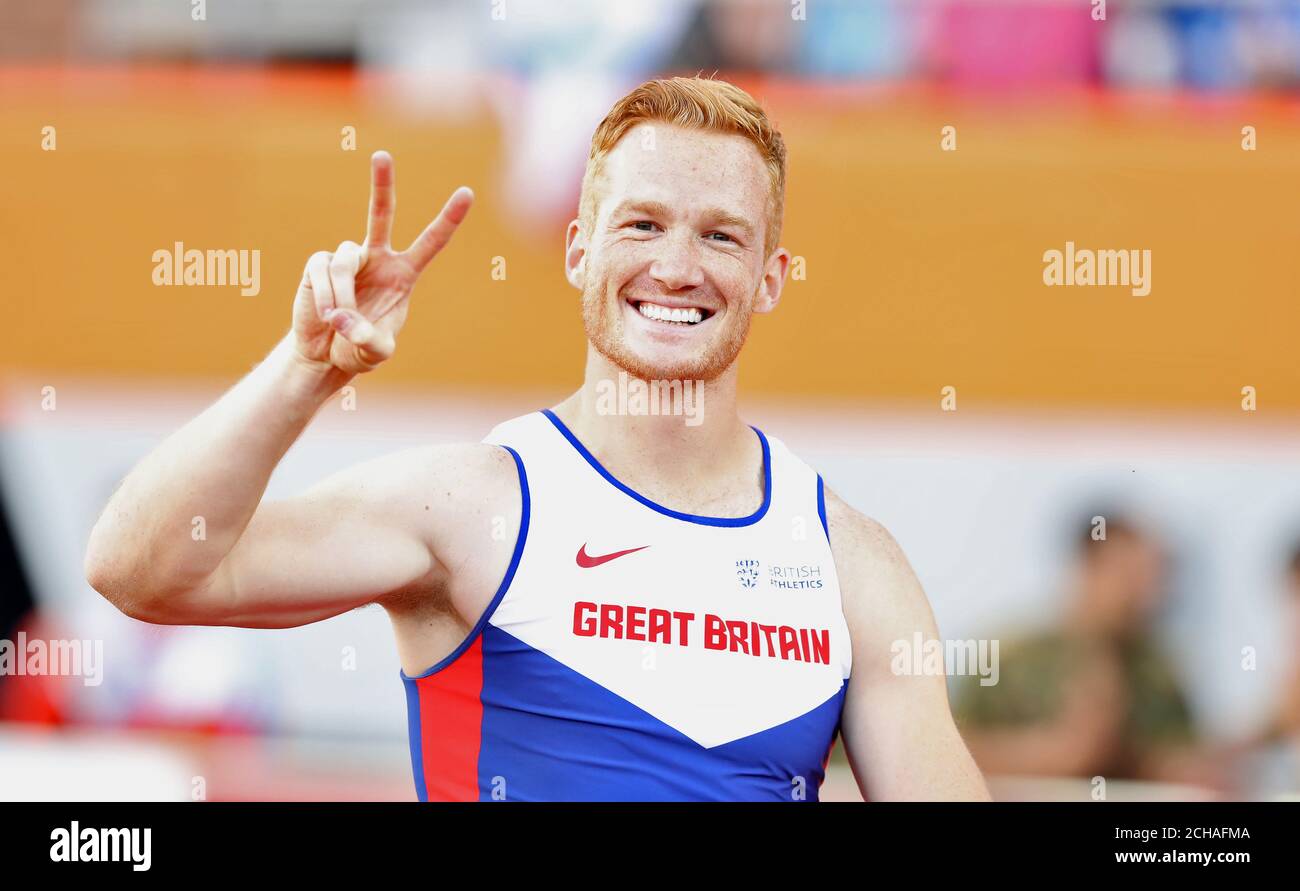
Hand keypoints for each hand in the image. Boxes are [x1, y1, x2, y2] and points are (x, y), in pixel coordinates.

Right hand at [290, 151, 472, 376]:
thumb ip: (370, 341)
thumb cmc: (359, 348)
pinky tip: (325, 314)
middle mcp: (377, 258)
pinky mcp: (320, 264)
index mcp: (403, 274)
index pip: (431, 242)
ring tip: (338, 321)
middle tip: (382, 155)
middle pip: (381, 213)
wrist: (324, 353)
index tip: (467, 193)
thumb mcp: (375, 352)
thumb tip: (344, 320)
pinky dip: (326, 296)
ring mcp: (348, 258)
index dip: (449, 219)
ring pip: (347, 262)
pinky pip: (324, 270)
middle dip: (381, 184)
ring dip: (343, 296)